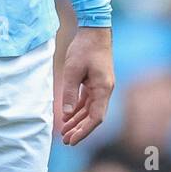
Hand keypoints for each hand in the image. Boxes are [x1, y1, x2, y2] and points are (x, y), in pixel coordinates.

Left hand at [58, 26, 113, 145]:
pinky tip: (68, 117)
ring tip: (64, 132)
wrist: (94, 30)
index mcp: (103, 89)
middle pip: (93, 117)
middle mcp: (105, 90)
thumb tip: (67, 114)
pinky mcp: (96, 82)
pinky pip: (88, 101)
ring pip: (90, 110)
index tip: (72, 140)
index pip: (96, 118)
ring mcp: (101, 86)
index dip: (84, 131)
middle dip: (80, 129)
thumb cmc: (84, 48)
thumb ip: (70, 92)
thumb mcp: (72, 70)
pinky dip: (78, 109)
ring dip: (78, 121)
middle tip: (65, 141)